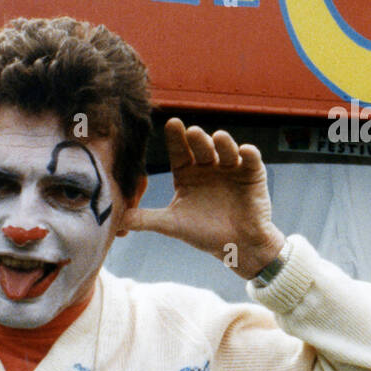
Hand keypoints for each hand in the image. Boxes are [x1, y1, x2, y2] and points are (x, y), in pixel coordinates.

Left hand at [122, 118, 283, 277]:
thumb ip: (146, 219)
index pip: (180, 151)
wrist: (237, 247)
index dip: (176, 138)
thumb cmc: (204, 234)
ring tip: (218, 138)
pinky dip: (249, 154)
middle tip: (193, 132)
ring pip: (226, 149)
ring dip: (223, 142)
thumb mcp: (172, 225)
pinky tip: (244, 151)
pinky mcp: (253, 174)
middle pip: (202, 147)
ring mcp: (231, 169)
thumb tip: (116, 220)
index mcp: (188, 174)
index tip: (171, 123)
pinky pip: (252, 160)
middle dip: (198, 139)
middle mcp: (209, 167)